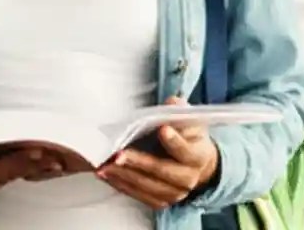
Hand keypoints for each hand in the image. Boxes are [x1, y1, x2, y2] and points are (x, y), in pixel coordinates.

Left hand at [96, 96, 219, 210]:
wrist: (196, 166)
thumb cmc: (188, 138)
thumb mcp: (188, 121)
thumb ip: (179, 111)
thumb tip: (172, 102)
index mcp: (198, 156)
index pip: (186, 150)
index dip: (175, 141)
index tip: (162, 129)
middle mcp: (189, 178)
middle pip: (162, 170)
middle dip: (139, 162)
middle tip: (119, 155)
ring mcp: (175, 193)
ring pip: (148, 186)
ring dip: (124, 175)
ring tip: (105, 166)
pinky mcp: (161, 201)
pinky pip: (139, 195)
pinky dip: (121, 185)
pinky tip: (108, 175)